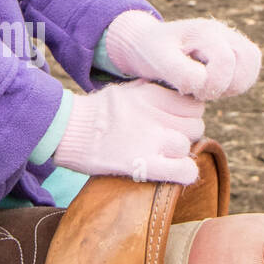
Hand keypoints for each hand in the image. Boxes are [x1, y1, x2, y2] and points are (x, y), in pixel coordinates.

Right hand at [51, 78, 204, 185]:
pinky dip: (185, 173)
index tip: (176, 121)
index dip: (188, 114)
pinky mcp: (145, 165)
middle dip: (185, 133)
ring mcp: (152, 141)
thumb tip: (168, 90)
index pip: (193, 104)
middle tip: (168, 139)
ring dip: (180, 153)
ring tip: (163, 155)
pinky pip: (185, 171)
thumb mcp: (126, 90)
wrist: (68, 130)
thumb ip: (151, 90)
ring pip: (189, 147)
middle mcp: (157, 115)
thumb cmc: (95, 112)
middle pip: (195, 125)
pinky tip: (174, 172)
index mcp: (153, 94)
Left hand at [104, 10, 260, 101]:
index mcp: (204, 31)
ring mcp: (231, 39)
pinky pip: (250, 69)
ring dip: (235, 85)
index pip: (226, 60)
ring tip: (207, 90)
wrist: (146, 43)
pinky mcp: (234, 51)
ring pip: (252, 64)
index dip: (212, 83)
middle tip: (199, 92)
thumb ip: (182, 73)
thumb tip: (204, 83)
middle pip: (248, 59)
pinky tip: (213, 88)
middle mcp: (222, 31)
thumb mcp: (158, 61)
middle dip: (226, 84)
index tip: (188, 90)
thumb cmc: (150, 52)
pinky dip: (237, 84)